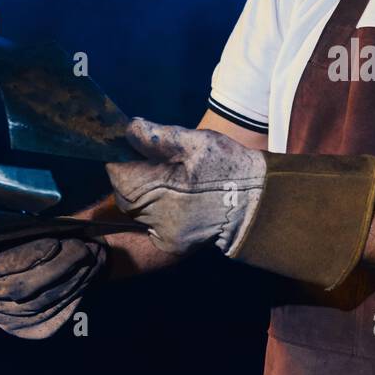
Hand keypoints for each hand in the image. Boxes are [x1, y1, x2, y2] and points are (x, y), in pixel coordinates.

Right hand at [0, 237, 105, 338]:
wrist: (12, 269)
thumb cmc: (12, 241)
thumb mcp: (10, 231)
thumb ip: (23, 231)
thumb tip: (52, 228)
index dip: (28, 255)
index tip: (54, 242)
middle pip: (25, 287)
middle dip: (59, 265)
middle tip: (82, 246)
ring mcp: (6, 320)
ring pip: (45, 302)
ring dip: (74, 278)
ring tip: (92, 255)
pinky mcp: (31, 329)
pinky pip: (57, 315)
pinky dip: (77, 293)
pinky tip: (89, 273)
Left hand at [105, 118, 265, 263]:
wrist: (257, 202)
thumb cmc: (227, 165)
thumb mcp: (197, 142)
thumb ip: (159, 136)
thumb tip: (129, 129)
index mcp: (158, 186)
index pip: (117, 175)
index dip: (124, 162)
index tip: (139, 154)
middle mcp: (155, 215)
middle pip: (124, 196)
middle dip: (134, 181)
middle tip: (159, 169)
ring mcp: (164, 233)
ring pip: (137, 212)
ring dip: (145, 198)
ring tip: (172, 186)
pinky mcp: (172, 245)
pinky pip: (151, 227)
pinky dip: (157, 215)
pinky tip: (179, 205)